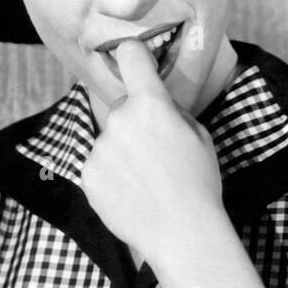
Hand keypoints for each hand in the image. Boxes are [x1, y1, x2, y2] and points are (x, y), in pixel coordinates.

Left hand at [80, 38, 224, 264]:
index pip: (130, 55)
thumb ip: (172, 111)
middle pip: (122, 106)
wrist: (183, 233)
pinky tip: (132, 193)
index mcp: (151, 104)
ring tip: (146, 179)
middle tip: (156, 150)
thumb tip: (156, 103)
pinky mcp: (87, 175)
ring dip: (122, 150)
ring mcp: (99, 149)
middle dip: (135, 120)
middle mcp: (119, 120)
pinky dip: (111, 175)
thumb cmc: (199, 181)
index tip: (135, 59)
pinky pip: (99, 164)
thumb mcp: (199, 135)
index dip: (133, 54)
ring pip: (110, 138)